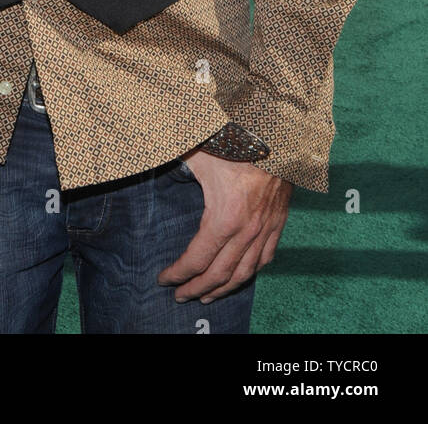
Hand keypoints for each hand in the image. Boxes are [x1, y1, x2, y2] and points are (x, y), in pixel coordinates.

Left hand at [156, 149, 292, 302]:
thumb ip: (175, 167)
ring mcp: (265, 228)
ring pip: (244, 273)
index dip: (178, 273)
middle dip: (196, 288)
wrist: (276, 133)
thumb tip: (150, 162)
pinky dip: (250, 273)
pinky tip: (239, 277)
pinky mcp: (278, 222)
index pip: (197, 259)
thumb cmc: (234, 140)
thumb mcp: (198, 155)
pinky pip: (265, 258)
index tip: (164, 279)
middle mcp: (247, 230)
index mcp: (225, 217)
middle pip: (219, 274)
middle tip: (180, 296)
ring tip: (206, 296)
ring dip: (223, 289)